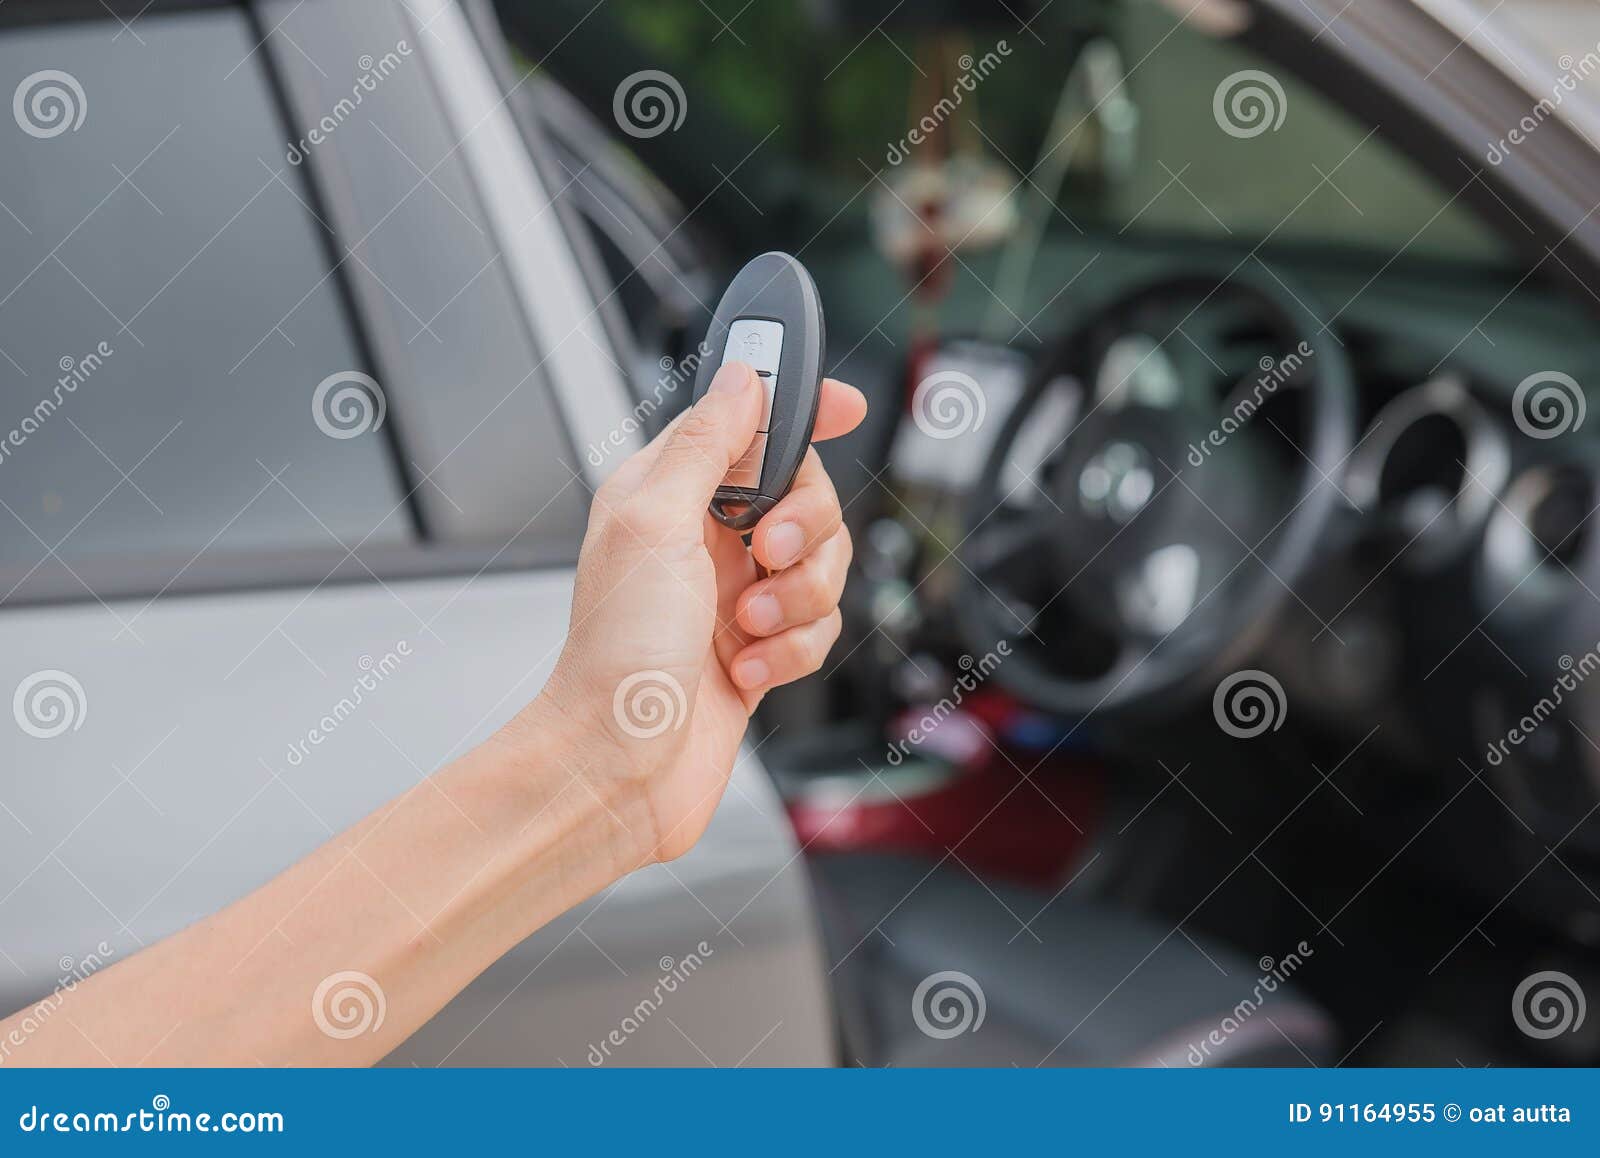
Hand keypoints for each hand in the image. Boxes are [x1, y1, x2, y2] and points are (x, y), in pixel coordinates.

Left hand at [518, 362, 866, 863]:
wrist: (617, 767)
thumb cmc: (614, 656)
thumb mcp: (653, 522)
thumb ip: (705, 443)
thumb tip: (742, 375)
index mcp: (669, 493)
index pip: (751, 424)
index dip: (802, 409)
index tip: (845, 405)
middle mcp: (704, 539)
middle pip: (806, 498)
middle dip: (804, 531)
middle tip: (765, 557)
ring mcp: (734, 597)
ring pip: (822, 566)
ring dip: (796, 600)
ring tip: (746, 628)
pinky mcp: (760, 650)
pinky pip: (817, 630)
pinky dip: (790, 652)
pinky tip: (744, 671)